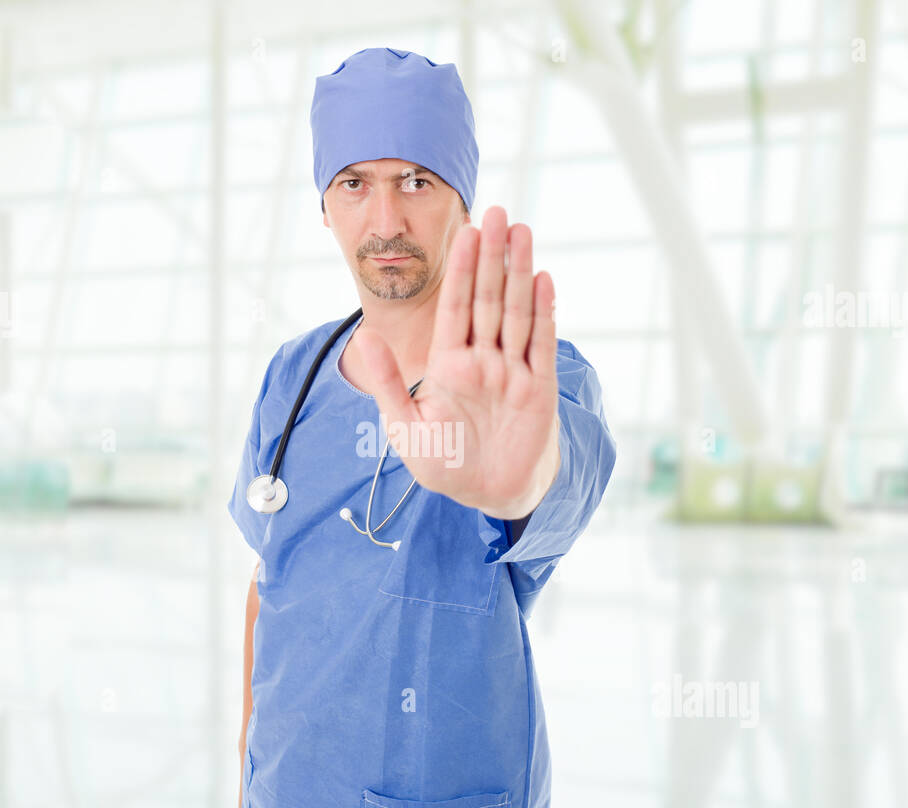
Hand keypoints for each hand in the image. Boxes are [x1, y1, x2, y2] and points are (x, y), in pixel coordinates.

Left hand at [351, 206, 559, 519]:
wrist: (488, 494)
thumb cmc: (445, 463)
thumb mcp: (406, 427)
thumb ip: (389, 383)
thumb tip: (363, 339)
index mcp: (449, 364)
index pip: (455, 307)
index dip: (461, 271)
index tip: (465, 234)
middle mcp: (482, 360)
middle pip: (489, 299)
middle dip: (491, 258)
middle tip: (496, 213)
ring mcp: (512, 371)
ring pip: (517, 313)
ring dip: (519, 272)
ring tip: (521, 232)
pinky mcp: (537, 388)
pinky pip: (540, 344)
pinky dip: (543, 313)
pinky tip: (543, 279)